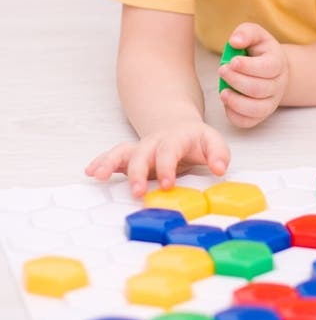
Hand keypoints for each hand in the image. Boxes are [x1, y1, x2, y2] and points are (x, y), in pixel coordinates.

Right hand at [84, 119, 229, 197]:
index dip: (167, 167)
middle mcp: (155, 142)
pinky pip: (113, 157)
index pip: (169, 150)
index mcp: (177, 138)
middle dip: (138, 172)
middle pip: (143, 153)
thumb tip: (219, 169)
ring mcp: (140, 148)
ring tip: (98, 175)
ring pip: (123, 152)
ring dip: (110, 163)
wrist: (180, 128)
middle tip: (137, 191)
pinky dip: (101, 162)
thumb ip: (219, 154)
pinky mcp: (130, 156)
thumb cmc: (197, 141)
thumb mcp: (213, 143)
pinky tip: (91, 171)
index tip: (167, 185)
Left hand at [218, 23, 288, 128]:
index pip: (268, 68)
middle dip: (237, 81)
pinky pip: (249, 122)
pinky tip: (227, 102)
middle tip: (221, 70)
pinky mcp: (260, 115)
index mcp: (278, 63)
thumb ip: (246, 32)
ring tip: (223, 92)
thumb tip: (235, 42)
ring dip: (236, 102)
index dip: (248, 66)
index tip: (231, 61)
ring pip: (257, 109)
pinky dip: (235, 115)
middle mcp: (278, 85)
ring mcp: (271, 102)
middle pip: (260, 89)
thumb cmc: (259, 50)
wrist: (270, 69)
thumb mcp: (255, 35)